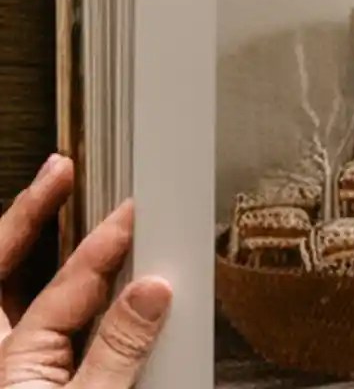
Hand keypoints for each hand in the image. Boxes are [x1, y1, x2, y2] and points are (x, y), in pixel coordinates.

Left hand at [0, 153, 172, 387]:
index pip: (67, 283)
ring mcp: (5, 368)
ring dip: (24, 245)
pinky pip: (26, 320)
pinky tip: (73, 278)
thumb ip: (120, 349)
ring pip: (5, 292)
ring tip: (49, 203)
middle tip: (60, 172)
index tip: (135, 212)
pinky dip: (36, 285)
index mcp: (8, 360)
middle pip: (1, 266)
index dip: (104, 242)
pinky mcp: (20, 382)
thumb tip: (152, 291)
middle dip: (30, 214)